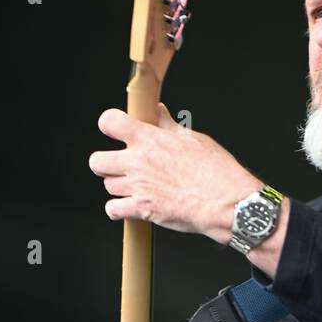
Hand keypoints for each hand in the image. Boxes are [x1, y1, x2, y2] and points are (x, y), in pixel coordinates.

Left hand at [88, 103, 261, 243]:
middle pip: (97, 161)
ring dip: (117, 186)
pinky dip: (117, 209)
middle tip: (119, 164)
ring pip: (108, 186)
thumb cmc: (215, 172)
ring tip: (133, 186)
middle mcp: (138, 162)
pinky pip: (113, 210)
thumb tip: (159, 112)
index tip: (114, 129)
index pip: (110, 122)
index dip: (109, 125)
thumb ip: (168, 125)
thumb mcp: (193, 138)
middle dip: (105, 163)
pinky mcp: (141, 209)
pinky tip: (127, 206)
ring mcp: (137, 187)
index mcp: (149, 139)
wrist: (224, 202)